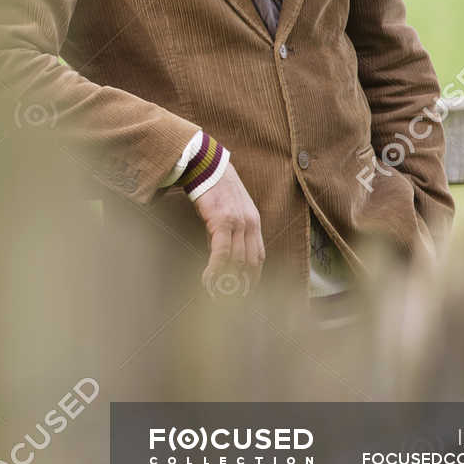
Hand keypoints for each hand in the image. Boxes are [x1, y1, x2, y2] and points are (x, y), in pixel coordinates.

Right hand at [191, 161, 263, 296]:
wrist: (204, 163)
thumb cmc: (213, 186)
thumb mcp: (228, 210)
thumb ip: (230, 231)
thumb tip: (220, 254)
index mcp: (254, 221)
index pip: (259, 256)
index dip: (252, 277)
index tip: (243, 291)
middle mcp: (250, 224)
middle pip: (250, 262)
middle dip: (240, 284)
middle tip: (228, 300)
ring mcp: (238, 222)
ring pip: (237, 260)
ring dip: (226, 280)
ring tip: (215, 293)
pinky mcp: (222, 220)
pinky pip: (221, 252)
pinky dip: (216, 268)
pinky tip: (208, 278)